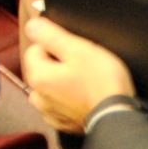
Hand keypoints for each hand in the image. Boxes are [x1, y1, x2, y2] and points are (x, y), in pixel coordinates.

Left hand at [21, 15, 135, 134]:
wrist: (116, 115)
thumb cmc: (101, 81)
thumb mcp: (79, 49)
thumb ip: (52, 35)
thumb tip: (31, 25)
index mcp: (38, 76)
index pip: (35, 48)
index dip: (55, 44)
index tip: (75, 49)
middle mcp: (37, 96)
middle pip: (42, 68)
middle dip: (58, 63)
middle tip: (84, 63)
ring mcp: (48, 112)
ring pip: (50, 87)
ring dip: (61, 82)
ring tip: (85, 80)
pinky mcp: (61, 123)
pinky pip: (59, 104)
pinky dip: (68, 99)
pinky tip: (84, 96)